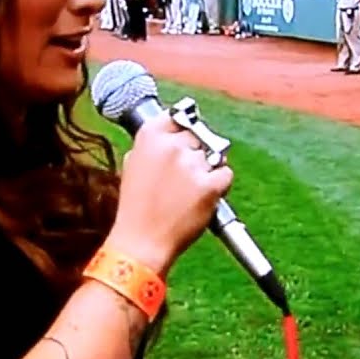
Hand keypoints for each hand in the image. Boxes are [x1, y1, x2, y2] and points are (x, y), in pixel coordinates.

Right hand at [106, 111, 233, 277]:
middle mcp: (172, 145)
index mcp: (150, 136)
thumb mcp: (133, 165)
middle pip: (198, 135)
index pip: (178, 116)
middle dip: (195, 153)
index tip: (185, 134)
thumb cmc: (136, 208)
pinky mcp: (210, 185)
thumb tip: (173, 133)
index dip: (184, 128)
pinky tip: (203, 197)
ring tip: (190, 191)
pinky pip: (226, 174)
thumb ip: (153, 145)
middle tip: (185, 176)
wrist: (142, 242)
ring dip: (207, 170)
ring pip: (214, 155)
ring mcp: (192, 164)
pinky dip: (219, 185)